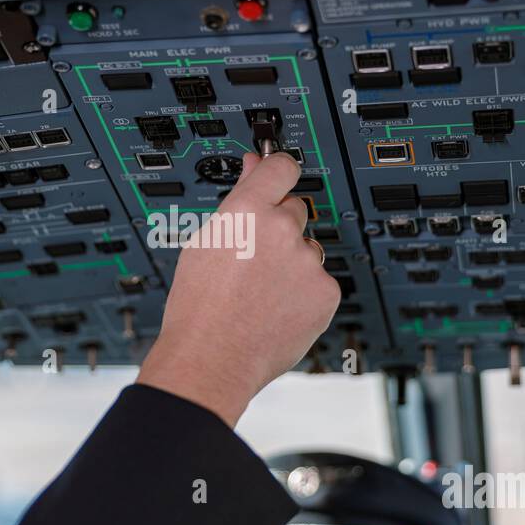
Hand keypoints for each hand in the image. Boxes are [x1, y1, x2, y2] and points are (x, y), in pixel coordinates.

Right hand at [136, 151, 341, 427]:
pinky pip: (320, 282)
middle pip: (296, 210)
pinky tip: (278, 308)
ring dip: (293, 263)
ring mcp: (308, 262)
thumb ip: (238, 199)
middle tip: (255, 258)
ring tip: (262, 292)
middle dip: (280, 228)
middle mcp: (282, 230)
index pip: (280, 167)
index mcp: (247, 211)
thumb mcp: (204, 241)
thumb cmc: (199, 307)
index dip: (279, 171)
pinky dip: (305, 293)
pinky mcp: (326, 292)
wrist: (212, 358)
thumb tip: (253, 168)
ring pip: (308, 250)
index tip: (279, 175)